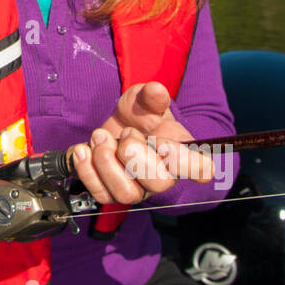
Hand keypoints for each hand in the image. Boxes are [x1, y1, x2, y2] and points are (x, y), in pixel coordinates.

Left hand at [70, 80, 213, 207]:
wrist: (114, 126)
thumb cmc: (138, 115)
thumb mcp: (144, 99)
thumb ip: (151, 96)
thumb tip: (156, 90)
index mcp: (179, 153)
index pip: (199, 168)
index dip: (190, 163)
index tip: (168, 145)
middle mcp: (162, 176)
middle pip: (158, 183)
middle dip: (134, 154)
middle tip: (124, 133)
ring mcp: (137, 188)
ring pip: (125, 193)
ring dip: (106, 161)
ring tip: (100, 137)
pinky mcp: (111, 193)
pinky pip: (99, 193)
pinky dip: (86, 168)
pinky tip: (84, 149)